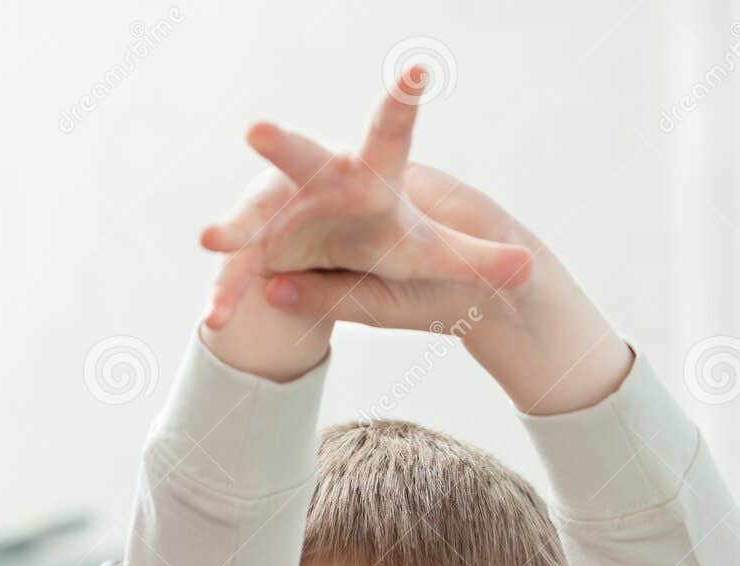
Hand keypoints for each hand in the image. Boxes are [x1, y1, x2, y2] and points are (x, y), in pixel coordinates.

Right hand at [204, 68, 632, 414]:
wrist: (343, 250)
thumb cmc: (392, 242)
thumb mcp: (440, 261)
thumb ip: (481, 263)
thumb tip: (528, 272)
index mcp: (370, 178)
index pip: (390, 137)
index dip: (402, 105)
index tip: (417, 71)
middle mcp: (320, 185)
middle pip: (301, 161)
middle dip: (280, 147)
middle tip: (257, 131)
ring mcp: (283, 217)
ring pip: (254, 220)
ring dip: (233, 231)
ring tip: (211, 242)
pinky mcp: (259, 252)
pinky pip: (240, 275)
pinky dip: (228, 297)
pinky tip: (212, 320)